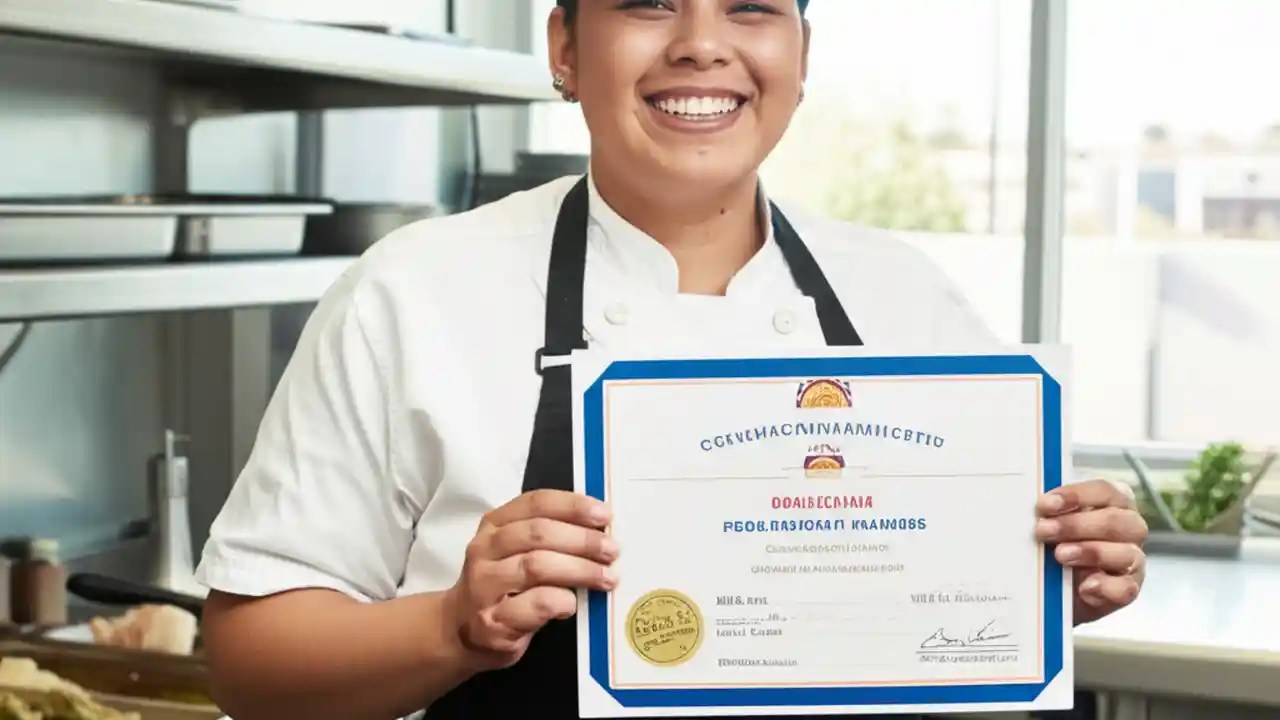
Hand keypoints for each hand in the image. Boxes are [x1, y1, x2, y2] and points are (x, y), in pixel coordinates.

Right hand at [445, 489, 618, 668]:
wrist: (461, 630)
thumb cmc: (502, 586)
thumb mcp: (515, 551)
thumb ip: (549, 535)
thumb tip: (601, 530)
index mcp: (495, 524)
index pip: (536, 503)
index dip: (573, 506)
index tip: (604, 515)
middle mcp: (485, 550)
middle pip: (539, 534)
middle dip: (582, 540)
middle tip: (611, 550)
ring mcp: (484, 586)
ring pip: (537, 566)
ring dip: (579, 570)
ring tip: (606, 578)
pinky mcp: (492, 621)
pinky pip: (534, 605)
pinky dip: (561, 601)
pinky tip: (573, 603)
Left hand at [1036, 479, 1147, 625]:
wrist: (1056, 586)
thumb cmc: (1055, 542)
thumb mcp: (1051, 521)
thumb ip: (1048, 511)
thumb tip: (1033, 505)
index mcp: (1114, 502)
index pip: (1105, 491)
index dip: (1076, 496)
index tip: (1044, 505)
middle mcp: (1130, 527)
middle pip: (1114, 521)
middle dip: (1075, 525)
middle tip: (1043, 530)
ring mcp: (1132, 559)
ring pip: (1125, 553)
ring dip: (1090, 552)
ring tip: (1060, 555)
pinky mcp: (1128, 588)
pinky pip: (1125, 589)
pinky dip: (1105, 587)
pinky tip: (1085, 587)